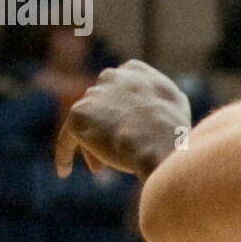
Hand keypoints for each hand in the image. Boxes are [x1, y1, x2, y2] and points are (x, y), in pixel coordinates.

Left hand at [56, 59, 191, 179]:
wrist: (156, 144)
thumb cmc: (172, 131)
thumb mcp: (176, 102)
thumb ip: (159, 94)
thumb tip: (154, 101)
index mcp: (135, 70)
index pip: (121, 87)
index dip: (121, 109)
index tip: (125, 127)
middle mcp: (112, 76)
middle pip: (102, 105)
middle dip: (107, 127)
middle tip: (114, 150)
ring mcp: (93, 94)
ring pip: (88, 123)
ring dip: (94, 144)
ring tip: (100, 169)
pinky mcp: (78, 114)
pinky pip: (66, 138)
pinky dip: (64, 154)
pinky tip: (64, 171)